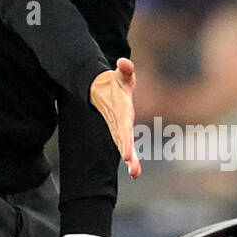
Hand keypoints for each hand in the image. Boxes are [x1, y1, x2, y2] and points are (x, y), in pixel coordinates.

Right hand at [90, 57, 139, 177]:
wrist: (101, 89)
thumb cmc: (115, 81)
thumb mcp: (122, 74)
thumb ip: (125, 69)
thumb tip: (124, 62)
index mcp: (121, 111)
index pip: (123, 127)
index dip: (125, 140)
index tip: (126, 153)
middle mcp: (119, 122)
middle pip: (123, 139)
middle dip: (128, 152)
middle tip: (132, 166)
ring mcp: (119, 128)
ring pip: (124, 146)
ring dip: (131, 160)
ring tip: (135, 174)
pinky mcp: (122, 132)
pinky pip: (126, 146)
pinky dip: (131, 159)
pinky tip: (135, 172)